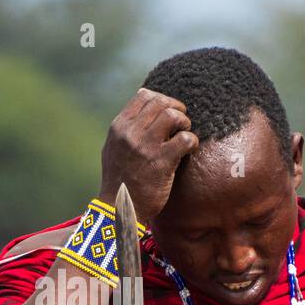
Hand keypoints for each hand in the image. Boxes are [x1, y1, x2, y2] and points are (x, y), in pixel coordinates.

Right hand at [99, 88, 198, 221]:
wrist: (119, 208)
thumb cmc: (119, 179)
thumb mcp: (113, 148)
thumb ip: (127, 129)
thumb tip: (145, 110)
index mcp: (119, 127)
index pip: (144, 96)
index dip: (162, 99)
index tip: (169, 112)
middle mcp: (130, 133)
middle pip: (161, 102)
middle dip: (177, 109)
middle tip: (181, 124)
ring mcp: (145, 147)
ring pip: (173, 116)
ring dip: (184, 123)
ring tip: (184, 136)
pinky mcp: (161, 162)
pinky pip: (185, 139)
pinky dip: (192, 142)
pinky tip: (188, 150)